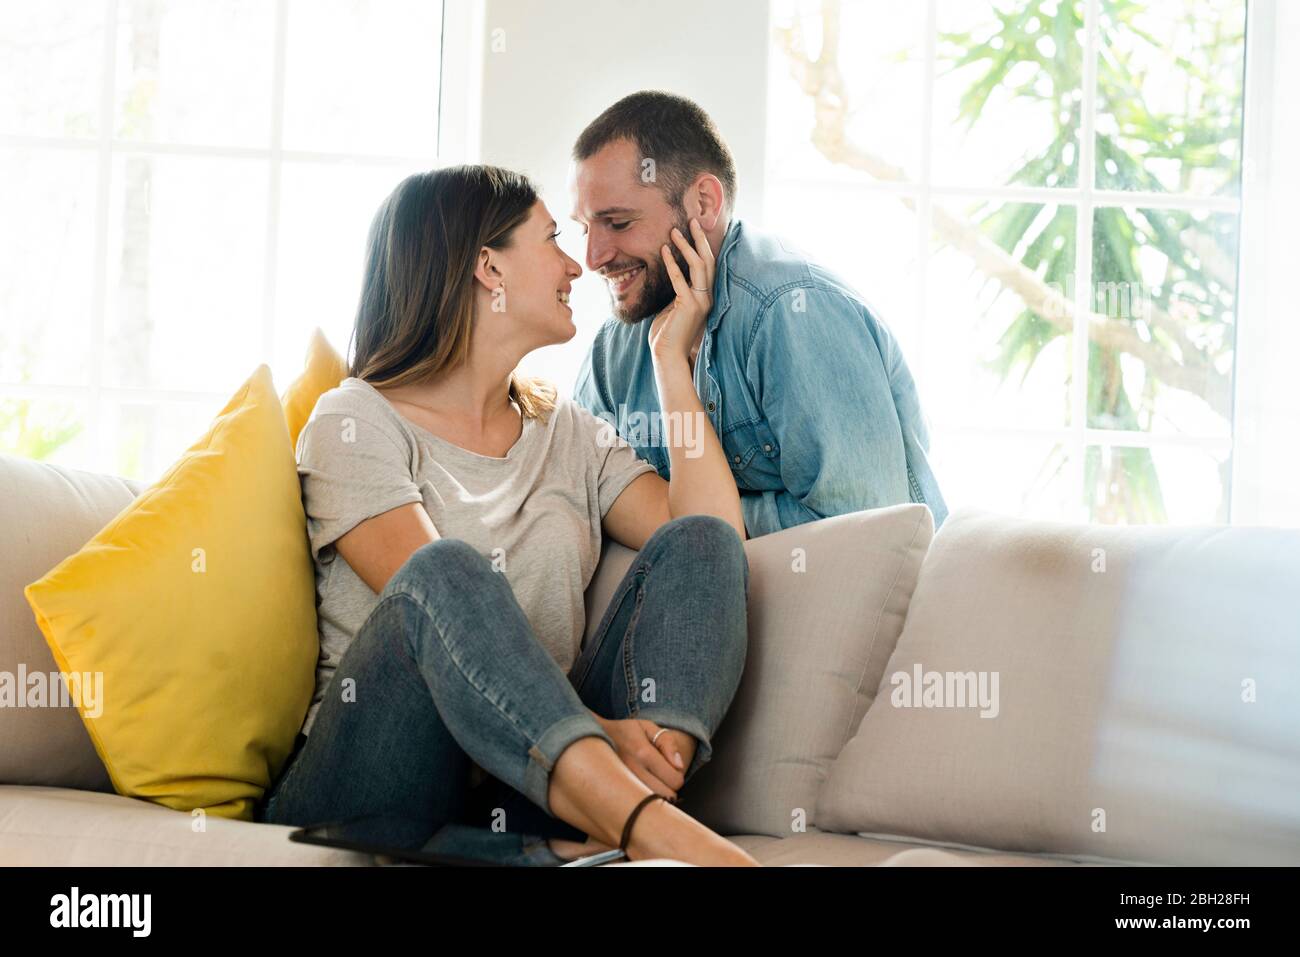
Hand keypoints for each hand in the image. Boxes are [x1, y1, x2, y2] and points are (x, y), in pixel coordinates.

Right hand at [597, 716, 686, 799]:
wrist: (592, 737)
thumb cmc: (624, 733)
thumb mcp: (647, 727)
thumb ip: (667, 742)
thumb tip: (679, 766)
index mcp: (642, 752)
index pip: (674, 779)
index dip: (678, 776)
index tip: (671, 770)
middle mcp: (631, 771)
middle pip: (666, 795)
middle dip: (669, 788)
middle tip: (661, 777)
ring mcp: (621, 785)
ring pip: (652, 804)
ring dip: (657, 796)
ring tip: (650, 782)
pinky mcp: (614, 793)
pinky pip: (637, 807)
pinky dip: (643, 802)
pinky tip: (639, 790)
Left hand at [647, 218, 715, 366]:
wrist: (668, 356)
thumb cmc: (667, 334)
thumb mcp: (674, 307)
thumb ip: (678, 291)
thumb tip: (673, 274)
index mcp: (706, 297)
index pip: (708, 266)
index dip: (703, 247)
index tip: (695, 230)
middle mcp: (707, 297)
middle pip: (707, 261)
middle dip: (700, 239)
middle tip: (692, 220)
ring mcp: (701, 301)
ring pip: (698, 266)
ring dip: (686, 246)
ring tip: (675, 230)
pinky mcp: (689, 305)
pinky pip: (680, 278)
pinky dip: (672, 262)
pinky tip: (664, 250)